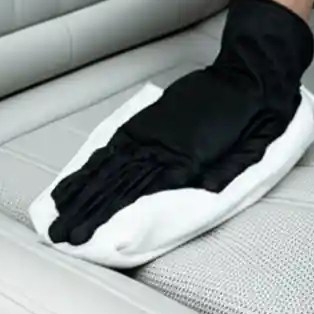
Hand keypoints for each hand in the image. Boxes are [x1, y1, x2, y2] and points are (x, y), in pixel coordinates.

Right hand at [47, 0, 313, 245]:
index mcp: (185, 163)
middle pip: (113, 186)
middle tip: (59, 234)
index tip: (81, 238)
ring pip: (108, 166)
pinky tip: (78, 177)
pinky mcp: (148, 122)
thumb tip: (196, 199)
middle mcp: (160, 149)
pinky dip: (91, 163)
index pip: (135, 199)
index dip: (105, 220)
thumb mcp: (248, 159)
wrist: (251, 74)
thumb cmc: (256, 122)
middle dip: (84, 212)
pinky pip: (114, 146)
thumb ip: (219, 182)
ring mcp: (150, 134)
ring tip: (57, 212)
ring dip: (81, 191)